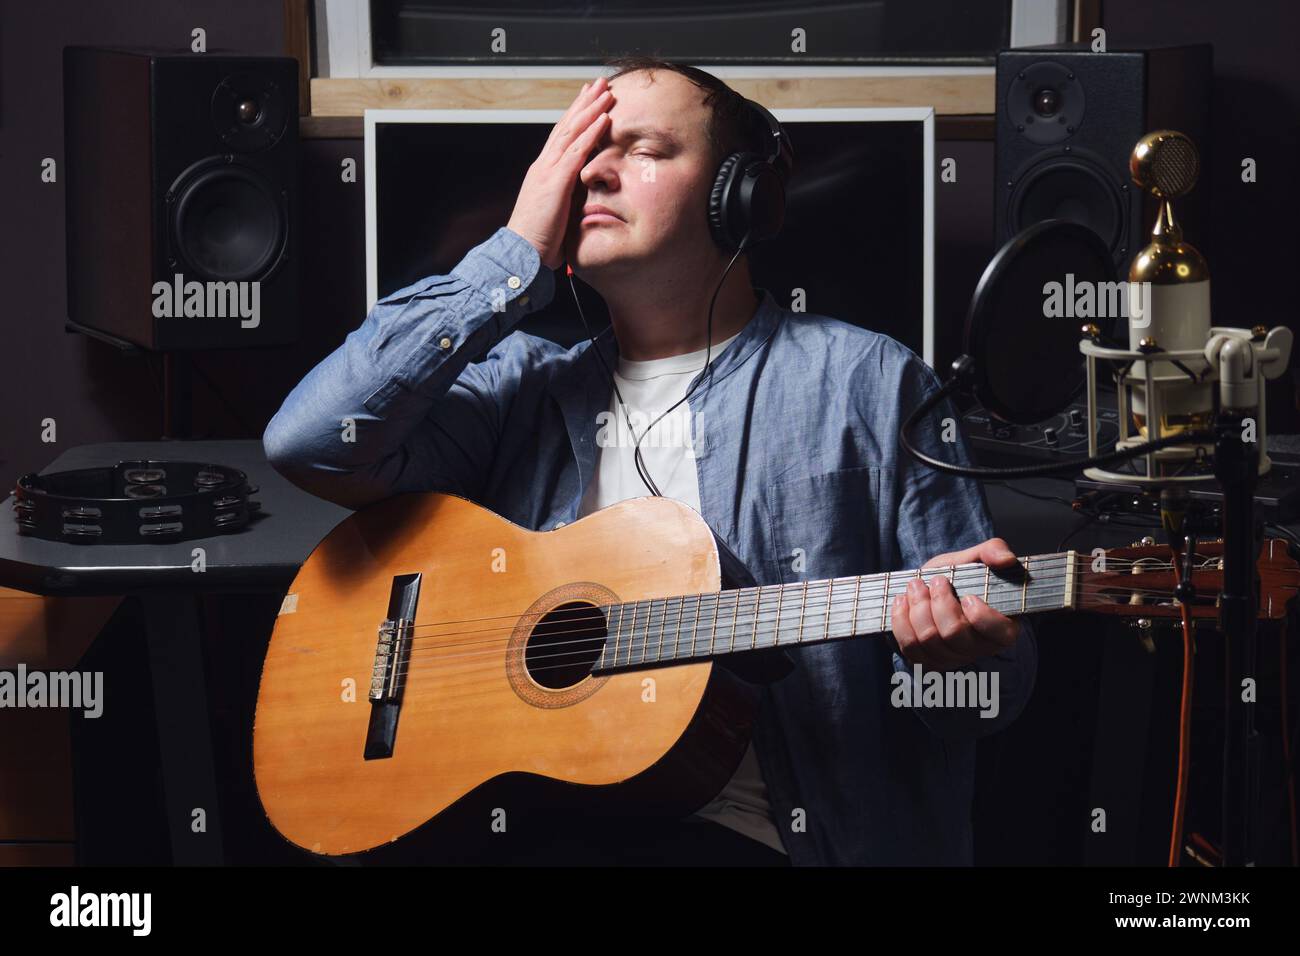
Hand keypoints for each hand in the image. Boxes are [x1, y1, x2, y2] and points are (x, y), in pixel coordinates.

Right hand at [506, 75, 612, 270]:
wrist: (520, 253)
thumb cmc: (538, 240)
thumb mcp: (555, 214)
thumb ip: (567, 200)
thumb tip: (581, 198)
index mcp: (543, 172)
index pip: (561, 137)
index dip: (575, 117)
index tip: (587, 100)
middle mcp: (543, 165)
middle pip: (566, 125)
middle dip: (583, 102)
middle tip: (598, 83)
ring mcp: (548, 171)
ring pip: (572, 131)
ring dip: (591, 110)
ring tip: (606, 92)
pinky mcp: (555, 181)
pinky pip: (576, 151)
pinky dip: (591, 133)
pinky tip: (604, 119)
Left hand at [890, 537, 1022, 670]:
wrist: (929, 588)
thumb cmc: (958, 576)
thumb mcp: (975, 558)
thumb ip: (993, 551)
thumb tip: (1005, 559)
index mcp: (1002, 627)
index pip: (999, 633)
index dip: (981, 615)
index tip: (967, 596)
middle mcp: (979, 648)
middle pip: (955, 634)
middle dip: (939, 602)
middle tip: (936, 581)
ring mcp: (952, 658)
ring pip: (929, 640)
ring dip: (917, 608)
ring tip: (915, 586)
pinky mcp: (927, 661)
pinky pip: (910, 648)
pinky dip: (901, 621)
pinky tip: (902, 601)